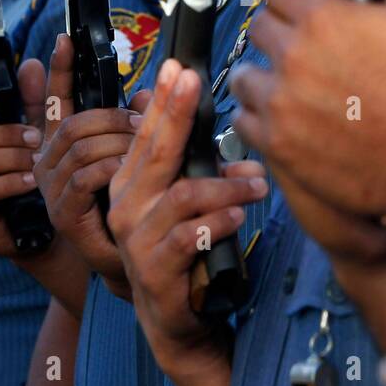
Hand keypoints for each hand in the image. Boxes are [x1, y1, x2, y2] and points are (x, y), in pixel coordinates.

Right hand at [0, 41, 44, 257]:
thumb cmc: (35, 179)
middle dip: (7, 132)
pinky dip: (10, 183)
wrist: (40, 230)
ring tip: (38, 163)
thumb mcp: (38, 135)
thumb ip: (34, 102)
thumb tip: (32, 63)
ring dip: (12, 158)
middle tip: (37, 138)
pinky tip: (30, 183)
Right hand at [32, 33, 149, 291]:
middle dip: (114, 117)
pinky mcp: (58, 212)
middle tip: (149, 120)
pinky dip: (108, 170)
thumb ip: (136, 126)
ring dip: (119, 142)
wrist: (119, 266)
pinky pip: (81, 179)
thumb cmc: (126, 211)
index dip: (58, 70)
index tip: (66, 38)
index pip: (57, 99)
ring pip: (80, 147)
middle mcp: (46, 161)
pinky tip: (124, 173)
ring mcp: (45, 187)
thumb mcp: (135, 162)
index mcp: (62, 144)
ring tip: (149, 145)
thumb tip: (153, 89)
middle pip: (75, 121)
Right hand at [107, 59, 266, 377]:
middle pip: (156, 151)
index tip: (178, 66)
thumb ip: (195, 168)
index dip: (162, 98)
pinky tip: (239, 219)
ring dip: (227, 187)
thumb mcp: (186, 203)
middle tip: (198, 84)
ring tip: (258, 185)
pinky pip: (190, 236)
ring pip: (184, 196)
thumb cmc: (185, 252)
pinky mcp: (154, 270)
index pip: (146, 133)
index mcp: (132, 183)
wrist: (175, 318)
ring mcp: (136, 239)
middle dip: (178, 114)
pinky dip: (220, 223)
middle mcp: (126, 205)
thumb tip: (228, 133)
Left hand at [232, 0, 385, 262]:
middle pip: (261, 24)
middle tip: (315, 42)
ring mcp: (282, 103)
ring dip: (269, 72)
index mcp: (324, 18)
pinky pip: (246, 118)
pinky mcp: (279, 144)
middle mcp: (294, 57)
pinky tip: (294, 115)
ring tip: (304, 81)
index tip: (314, 2)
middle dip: (284, 27)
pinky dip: (263, 114)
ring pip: (248, 72)